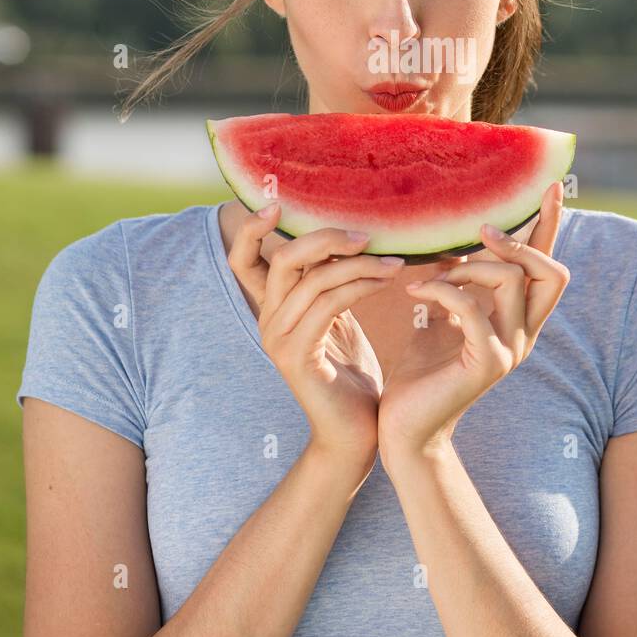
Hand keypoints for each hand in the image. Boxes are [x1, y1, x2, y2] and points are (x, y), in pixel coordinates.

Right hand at [227, 203, 405, 466]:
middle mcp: (267, 320)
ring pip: (313, 279)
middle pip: (284, 258)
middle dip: (326, 237)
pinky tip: (387, 280)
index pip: (242, 259)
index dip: (252, 229)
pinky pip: (330, 304)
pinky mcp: (297, 356)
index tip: (276, 203)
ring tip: (394, 261)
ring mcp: (278, 340)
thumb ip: (328, 283)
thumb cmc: (351, 374)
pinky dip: (361, 285)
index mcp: (271, 308)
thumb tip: (343, 237)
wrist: (356, 432)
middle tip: (367, 235)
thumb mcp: (337, 318)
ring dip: (359, 263)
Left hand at [377, 182, 570, 466]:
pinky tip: (414, 293)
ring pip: (513, 280)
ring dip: (469, 265)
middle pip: (551, 272)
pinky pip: (472, 308)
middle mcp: (524, 333)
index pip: (547, 266)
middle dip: (519, 242)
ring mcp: (510, 349)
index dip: (551, 226)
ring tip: (432, 273)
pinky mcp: (487, 364)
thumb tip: (455, 238)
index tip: (547, 186)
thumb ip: (460, 281)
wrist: (404, 426)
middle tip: (480, 230)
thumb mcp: (444, 314)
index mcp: (518, 320)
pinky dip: (442, 291)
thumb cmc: (420, 371)